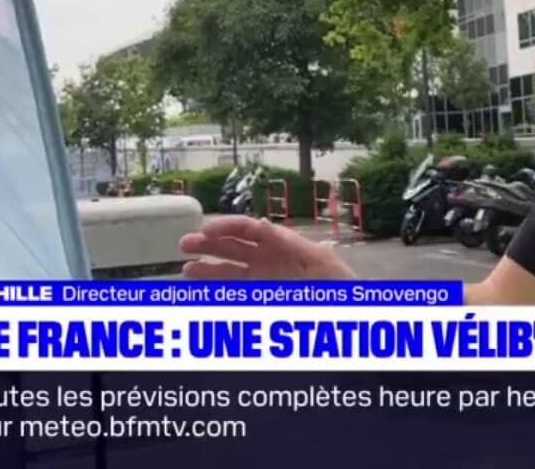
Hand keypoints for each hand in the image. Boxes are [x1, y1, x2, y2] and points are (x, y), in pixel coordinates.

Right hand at [178, 215, 356, 279]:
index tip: (206, 230)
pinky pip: (238, 289)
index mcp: (283, 243)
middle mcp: (270, 258)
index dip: (226, 226)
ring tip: (186, 270)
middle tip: (185, 244)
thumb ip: (288, 243)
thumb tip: (258, 225)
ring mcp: (266, 278)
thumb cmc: (338, 282)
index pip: (249, 228)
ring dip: (209, 268)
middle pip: (234, 246)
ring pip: (231, 270)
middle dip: (209, 243)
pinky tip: (204, 288)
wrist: (350, 309)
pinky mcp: (265, 295)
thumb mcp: (317, 259)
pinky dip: (220, 288)